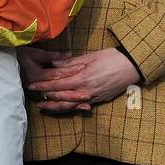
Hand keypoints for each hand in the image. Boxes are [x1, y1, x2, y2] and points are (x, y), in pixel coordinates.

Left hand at [24, 48, 140, 111]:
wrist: (133, 66)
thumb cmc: (111, 57)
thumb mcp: (89, 57)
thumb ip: (69, 63)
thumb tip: (52, 64)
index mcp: (82, 77)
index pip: (57, 84)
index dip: (43, 85)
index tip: (31, 85)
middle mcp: (87, 90)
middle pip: (61, 96)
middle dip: (46, 97)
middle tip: (33, 96)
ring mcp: (94, 96)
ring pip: (70, 105)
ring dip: (56, 106)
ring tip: (44, 106)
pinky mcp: (100, 99)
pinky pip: (82, 106)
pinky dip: (71, 108)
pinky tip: (63, 108)